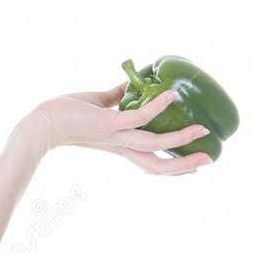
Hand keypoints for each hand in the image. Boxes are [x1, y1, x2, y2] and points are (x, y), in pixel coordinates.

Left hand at [20, 82, 212, 175]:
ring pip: (154, 144)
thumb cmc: (67, 113)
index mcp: (122, 145)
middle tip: (210, 159)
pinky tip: (170, 96)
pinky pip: (138, 116)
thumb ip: (115, 98)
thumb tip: (129, 86)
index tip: (196, 166)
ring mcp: (116, 136)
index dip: (174, 166)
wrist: (42, 122)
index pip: (152, 162)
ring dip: (180, 139)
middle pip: (158, 164)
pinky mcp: (108, 124)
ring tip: (202, 128)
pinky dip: (157, 107)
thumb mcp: (98, 106)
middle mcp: (121, 146)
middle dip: (184, 165)